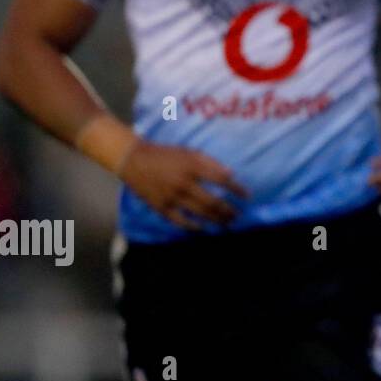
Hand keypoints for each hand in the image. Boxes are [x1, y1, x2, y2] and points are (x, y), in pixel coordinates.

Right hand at [121, 142, 247, 230]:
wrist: (133, 160)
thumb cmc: (166, 155)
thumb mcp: (190, 152)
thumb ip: (211, 163)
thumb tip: (231, 174)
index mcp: (193, 166)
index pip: (222, 180)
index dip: (237, 189)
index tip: (247, 196)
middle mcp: (184, 183)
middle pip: (213, 202)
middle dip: (228, 211)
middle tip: (237, 216)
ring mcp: (172, 197)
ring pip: (200, 213)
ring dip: (216, 220)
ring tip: (226, 224)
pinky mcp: (161, 207)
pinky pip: (180, 221)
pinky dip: (193, 227)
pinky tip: (202, 228)